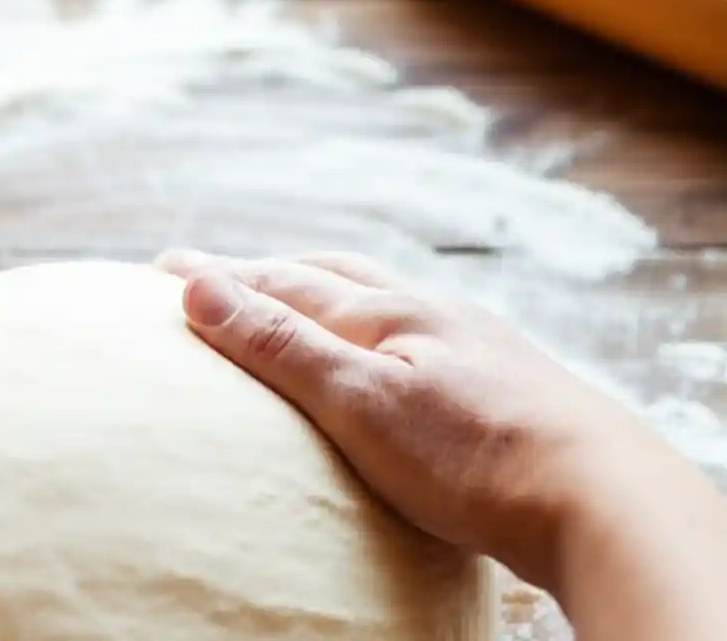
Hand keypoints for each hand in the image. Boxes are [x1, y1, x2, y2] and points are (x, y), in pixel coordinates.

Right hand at [154, 250, 696, 587]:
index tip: (163, 267)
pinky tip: (376, 346)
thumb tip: (200, 287)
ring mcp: (461, 339)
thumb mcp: (358, 398)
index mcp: (384, 310)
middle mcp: (423, 309)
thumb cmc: (473, 454)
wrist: (596, 494)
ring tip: (286, 289)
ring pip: (371, 295)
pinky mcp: (489, 377)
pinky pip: (406, 328)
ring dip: (315, 287)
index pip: (280, 281)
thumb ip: (280, 341)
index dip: (218, 275)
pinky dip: (364, 322)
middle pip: (323, 273)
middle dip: (261, 270)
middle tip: (211, 271)